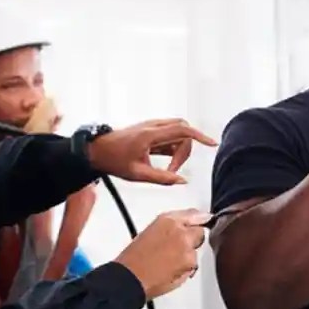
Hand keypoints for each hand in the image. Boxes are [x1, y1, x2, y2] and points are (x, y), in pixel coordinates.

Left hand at [86, 119, 217, 185]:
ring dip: (179, 151)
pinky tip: (167, 162)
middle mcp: (153, 127)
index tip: (212, 144)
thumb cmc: (113, 161)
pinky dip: (173, 149)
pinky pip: (170, 136)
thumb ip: (162, 178)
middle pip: (183, 131)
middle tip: (175, 170)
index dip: (200, 136)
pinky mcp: (150, 131)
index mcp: (151, 134)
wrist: (96, 150)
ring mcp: (152, 127)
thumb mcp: (138, 174)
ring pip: (177, 134)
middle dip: (186, 151)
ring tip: (168, 168)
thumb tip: (182, 181)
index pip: (183, 130)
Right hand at [113, 209, 207, 299]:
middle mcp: (181, 232)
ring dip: (188, 255)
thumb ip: (171, 226)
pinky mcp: (190, 265)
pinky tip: (171, 270)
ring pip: (196, 251)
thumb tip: (183, 227)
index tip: (202, 220)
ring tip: (169, 262)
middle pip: (200, 232)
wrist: (130, 277)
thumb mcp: (150, 232)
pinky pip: (193, 265)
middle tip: (177, 248)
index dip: (198, 219)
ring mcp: (187, 249)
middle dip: (193, 239)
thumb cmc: (134, 258)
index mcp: (168, 220)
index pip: (194, 214)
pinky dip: (186, 268)